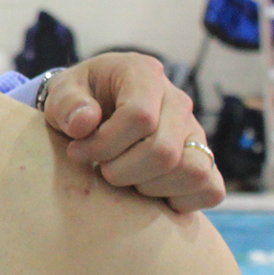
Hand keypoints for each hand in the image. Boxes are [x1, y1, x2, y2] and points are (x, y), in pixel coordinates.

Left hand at [40, 53, 224, 212]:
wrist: (96, 106)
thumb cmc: (80, 100)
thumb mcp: (62, 93)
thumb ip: (67, 104)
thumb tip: (85, 124)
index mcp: (143, 74)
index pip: (140, 116)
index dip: (105, 144)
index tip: (78, 152)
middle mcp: (177, 100)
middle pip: (163, 151)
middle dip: (121, 171)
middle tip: (100, 169)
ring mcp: (195, 131)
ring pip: (193, 172)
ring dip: (150, 187)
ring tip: (125, 177)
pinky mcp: (205, 159)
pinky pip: (210, 189)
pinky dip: (180, 200)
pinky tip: (149, 190)